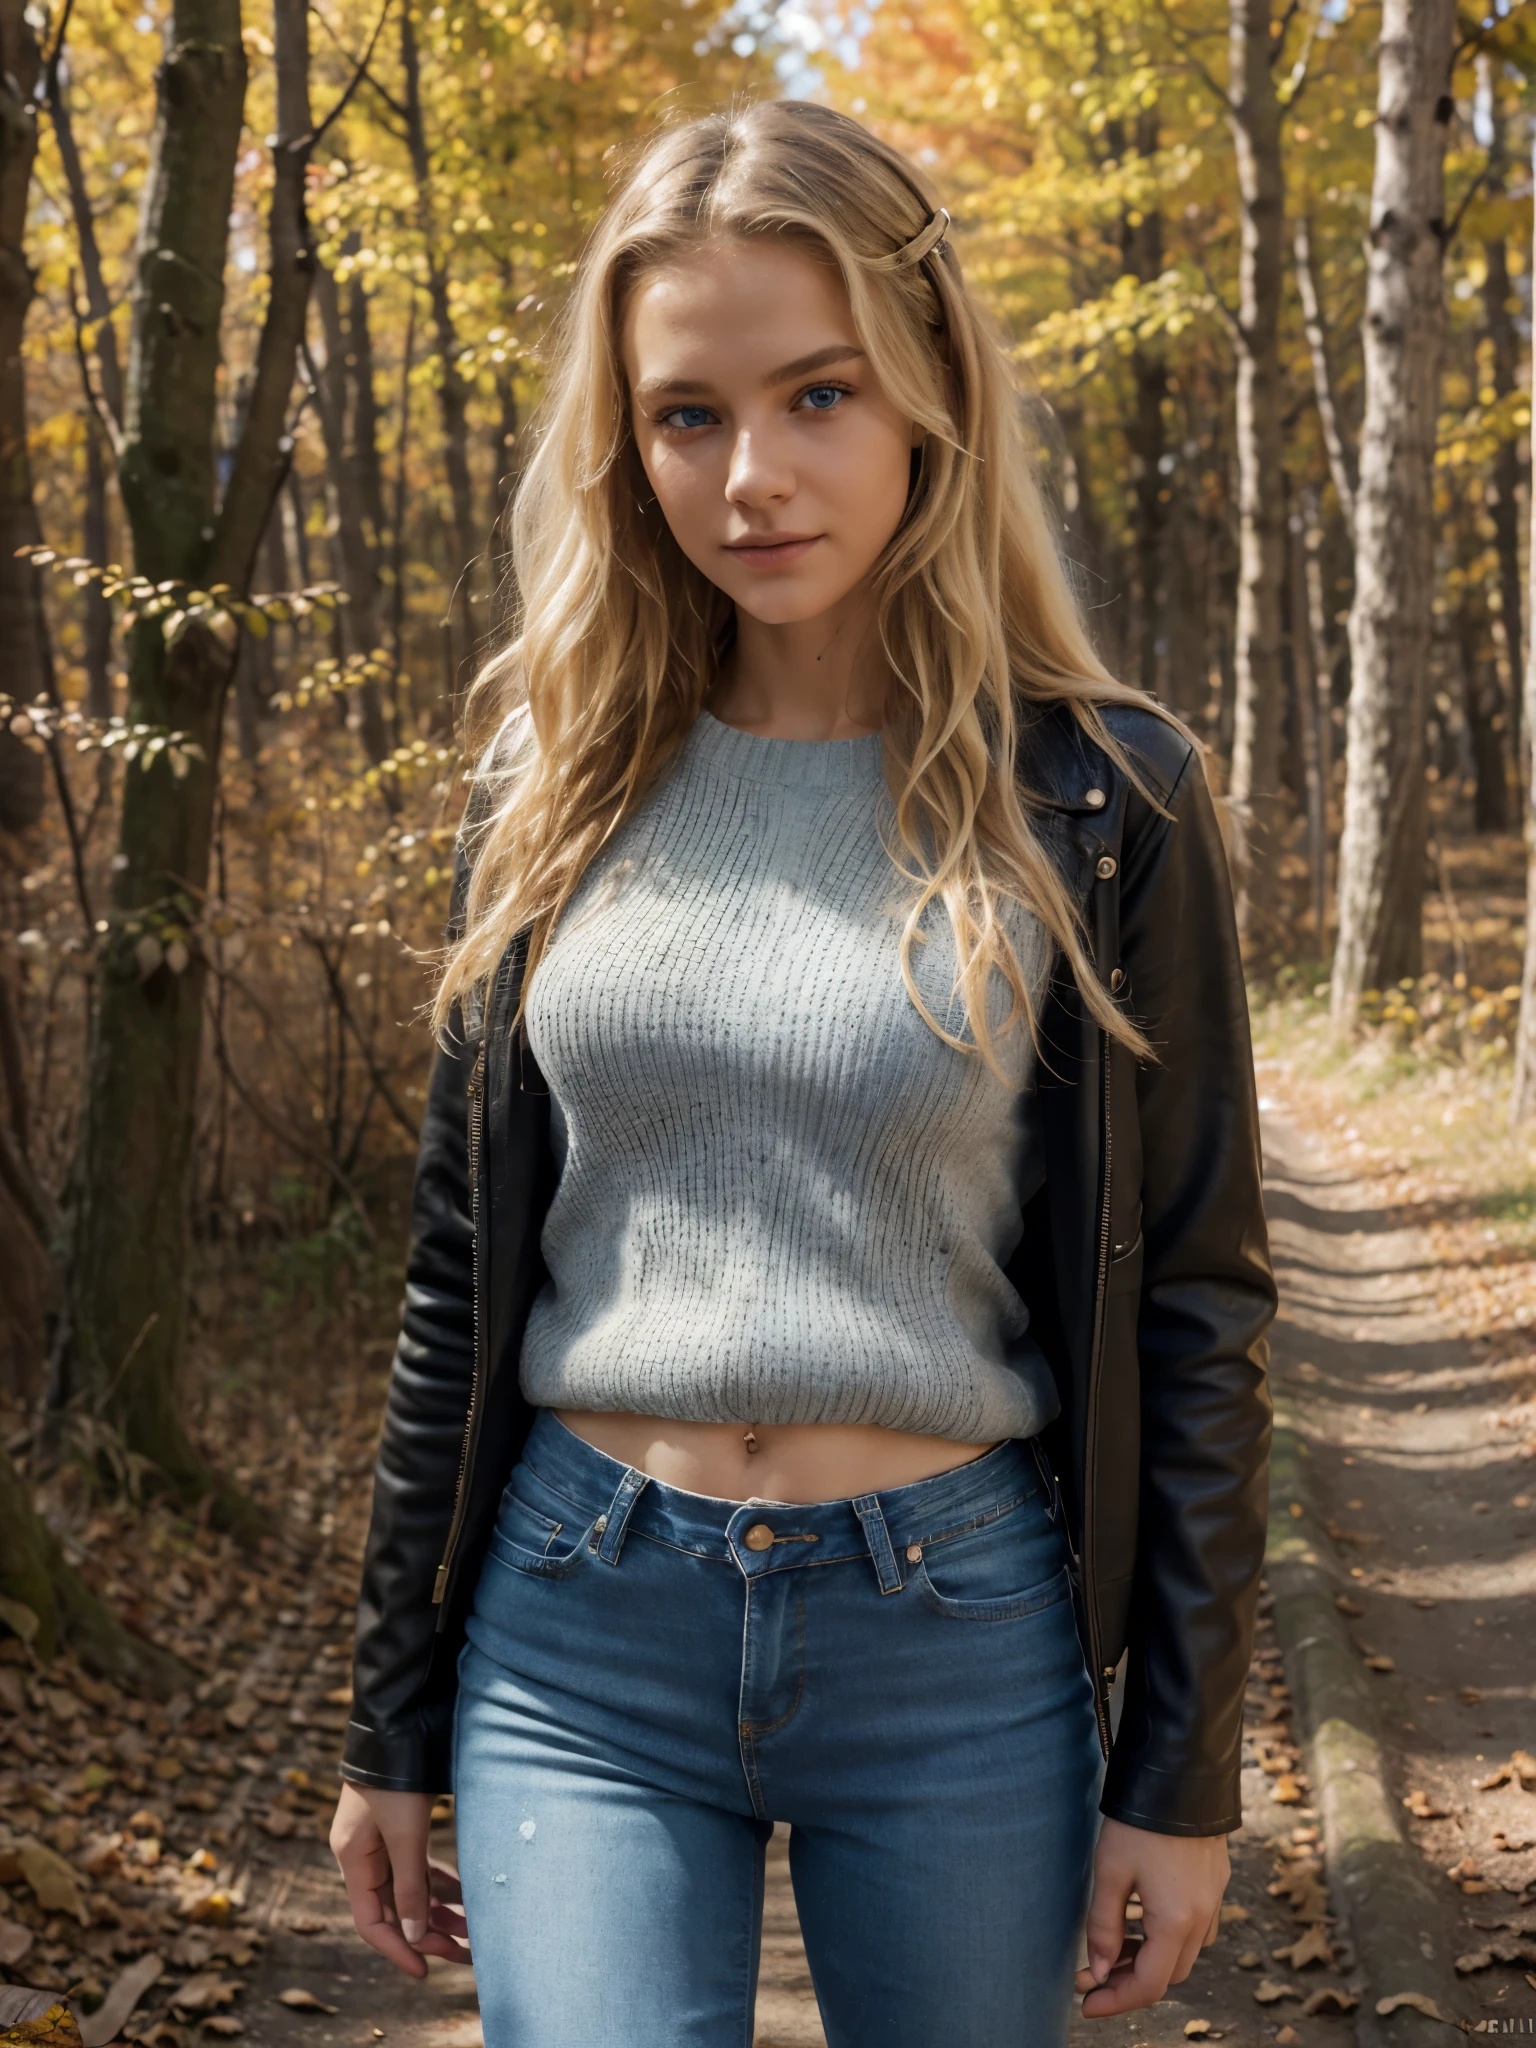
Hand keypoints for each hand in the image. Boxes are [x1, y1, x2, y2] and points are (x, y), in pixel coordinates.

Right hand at [329, 1782, 471, 1975]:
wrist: (400, 1722)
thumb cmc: (397, 1778)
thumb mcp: (405, 1834)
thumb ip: (408, 1886)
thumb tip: (414, 1936)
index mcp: (353, 1859)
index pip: (370, 1921)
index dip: (396, 1948)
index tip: (425, 1969)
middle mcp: (364, 1854)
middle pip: (393, 1908)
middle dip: (428, 1932)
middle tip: (464, 1954)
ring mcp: (382, 1839)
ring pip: (409, 1888)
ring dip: (438, 1909)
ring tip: (473, 1929)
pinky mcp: (400, 1825)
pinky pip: (418, 1866)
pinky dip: (439, 1882)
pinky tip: (464, 1894)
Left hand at [1075, 1817, 1228, 2017]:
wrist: (1181, 1773)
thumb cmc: (1140, 1821)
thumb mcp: (1110, 1871)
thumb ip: (1103, 1926)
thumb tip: (1099, 1969)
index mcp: (1176, 1921)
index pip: (1149, 1985)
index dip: (1116, 2000)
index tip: (1087, 2002)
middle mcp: (1203, 1917)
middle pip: (1170, 1974)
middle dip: (1131, 1980)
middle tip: (1094, 1971)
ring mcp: (1214, 1899)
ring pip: (1185, 1952)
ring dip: (1151, 1958)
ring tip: (1114, 1944)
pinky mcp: (1216, 1881)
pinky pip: (1196, 1926)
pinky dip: (1168, 1935)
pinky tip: (1142, 1917)